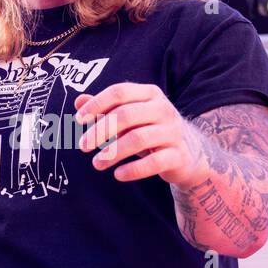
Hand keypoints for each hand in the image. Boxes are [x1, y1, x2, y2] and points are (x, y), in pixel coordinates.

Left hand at [75, 83, 209, 185]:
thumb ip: (105, 109)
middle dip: (100, 130)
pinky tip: (118, 175)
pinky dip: (134, 170)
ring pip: (139, 138)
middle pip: (126, 115)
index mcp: (149, 94)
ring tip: (96, 164)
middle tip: (82, 146)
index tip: (79, 120)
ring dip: (113, 152)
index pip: (119, 92)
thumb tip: (78, 101)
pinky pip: (154, 162)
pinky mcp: (178, 155)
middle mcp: (163, 109)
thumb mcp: (129, 118)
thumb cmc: (150, 130)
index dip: (97, 105)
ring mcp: (173, 132)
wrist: (189, 153)